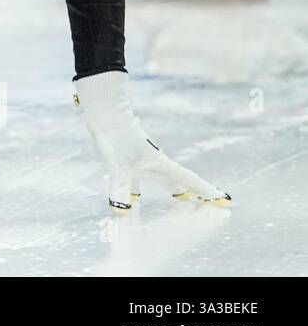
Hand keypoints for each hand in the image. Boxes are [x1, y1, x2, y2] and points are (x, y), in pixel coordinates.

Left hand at [74, 71, 230, 209]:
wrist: (103, 112)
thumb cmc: (115, 136)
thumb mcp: (117, 165)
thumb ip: (120, 189)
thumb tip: (121, 212)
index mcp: (159, 163)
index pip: (188, 179)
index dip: (205, 190)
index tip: (223, 199)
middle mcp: (152, 162)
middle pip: (176, 181)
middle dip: (188, 193)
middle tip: (203, 205)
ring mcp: (139, 159)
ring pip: (158, 179)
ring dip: (166, 189)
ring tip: (175, 199)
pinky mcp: (125, 156)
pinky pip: (138, 178)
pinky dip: (138, 189)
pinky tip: (133, 196)